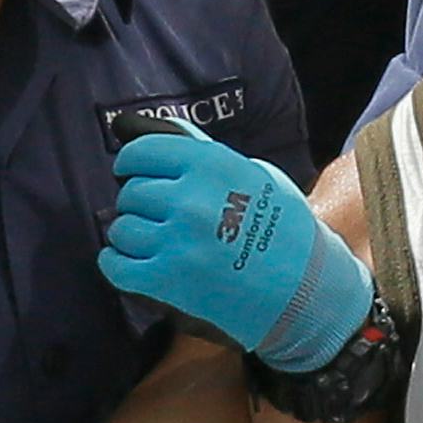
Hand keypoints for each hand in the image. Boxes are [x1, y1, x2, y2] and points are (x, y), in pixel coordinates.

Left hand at [101, 125, 372, 372]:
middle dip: (139, 203)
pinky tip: (129, 262)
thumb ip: (202, 154)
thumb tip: (142, 132)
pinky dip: (116, 264)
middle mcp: (189, 199)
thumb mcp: (253, 174)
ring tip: (150, 240)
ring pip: (121, 229)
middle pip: (131, 193)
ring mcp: (176, 241)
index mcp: (210, 165)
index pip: (141, 153)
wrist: (306, 291)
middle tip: (157, 214)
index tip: (132, 171)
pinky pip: (116, 267)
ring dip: (130, 235)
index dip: (131, 162)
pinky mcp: (168, 281)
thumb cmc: (284, 228)